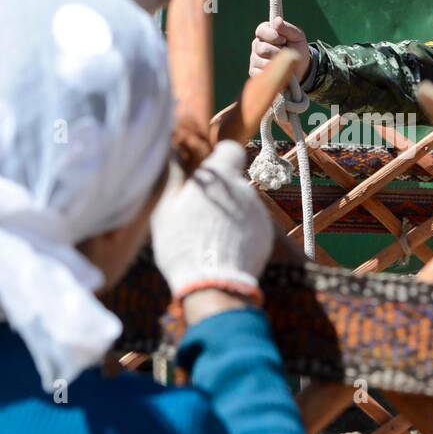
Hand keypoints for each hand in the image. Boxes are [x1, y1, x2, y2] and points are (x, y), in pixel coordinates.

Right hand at [149, 140, 273, 310]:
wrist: (213, 284)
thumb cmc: (182, 243)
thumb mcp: (166, 207)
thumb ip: (174, 175)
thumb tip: (173, 151)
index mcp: (221, 176)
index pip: (230, 149)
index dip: (220, 157)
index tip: (207, 170)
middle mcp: (244, 189)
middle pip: (234, 181)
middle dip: (220, 192)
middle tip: (199, 213)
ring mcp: (258, 212)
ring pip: (243, 204)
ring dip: (230, 213)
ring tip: (209, 237)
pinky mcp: (267, 234)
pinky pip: (251, 225)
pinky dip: (240, 232)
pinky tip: (223, 249)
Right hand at [249, 15, 311, 81]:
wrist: (301, 69)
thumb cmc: (297, 49)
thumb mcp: (297, 37)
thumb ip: (288, 28)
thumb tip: (277, 20)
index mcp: (265, 32)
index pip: (261, 31)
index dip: (272, 36)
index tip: (283, 40)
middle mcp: (257, 44)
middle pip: (262, 48)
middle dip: (278, 52)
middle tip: (286, 53)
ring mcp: (254, 58)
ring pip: (263, 62)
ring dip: (277, 64)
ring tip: (284, 62)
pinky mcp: (254, 72)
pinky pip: (260, 73)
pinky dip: (273, 73)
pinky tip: (278, 72)